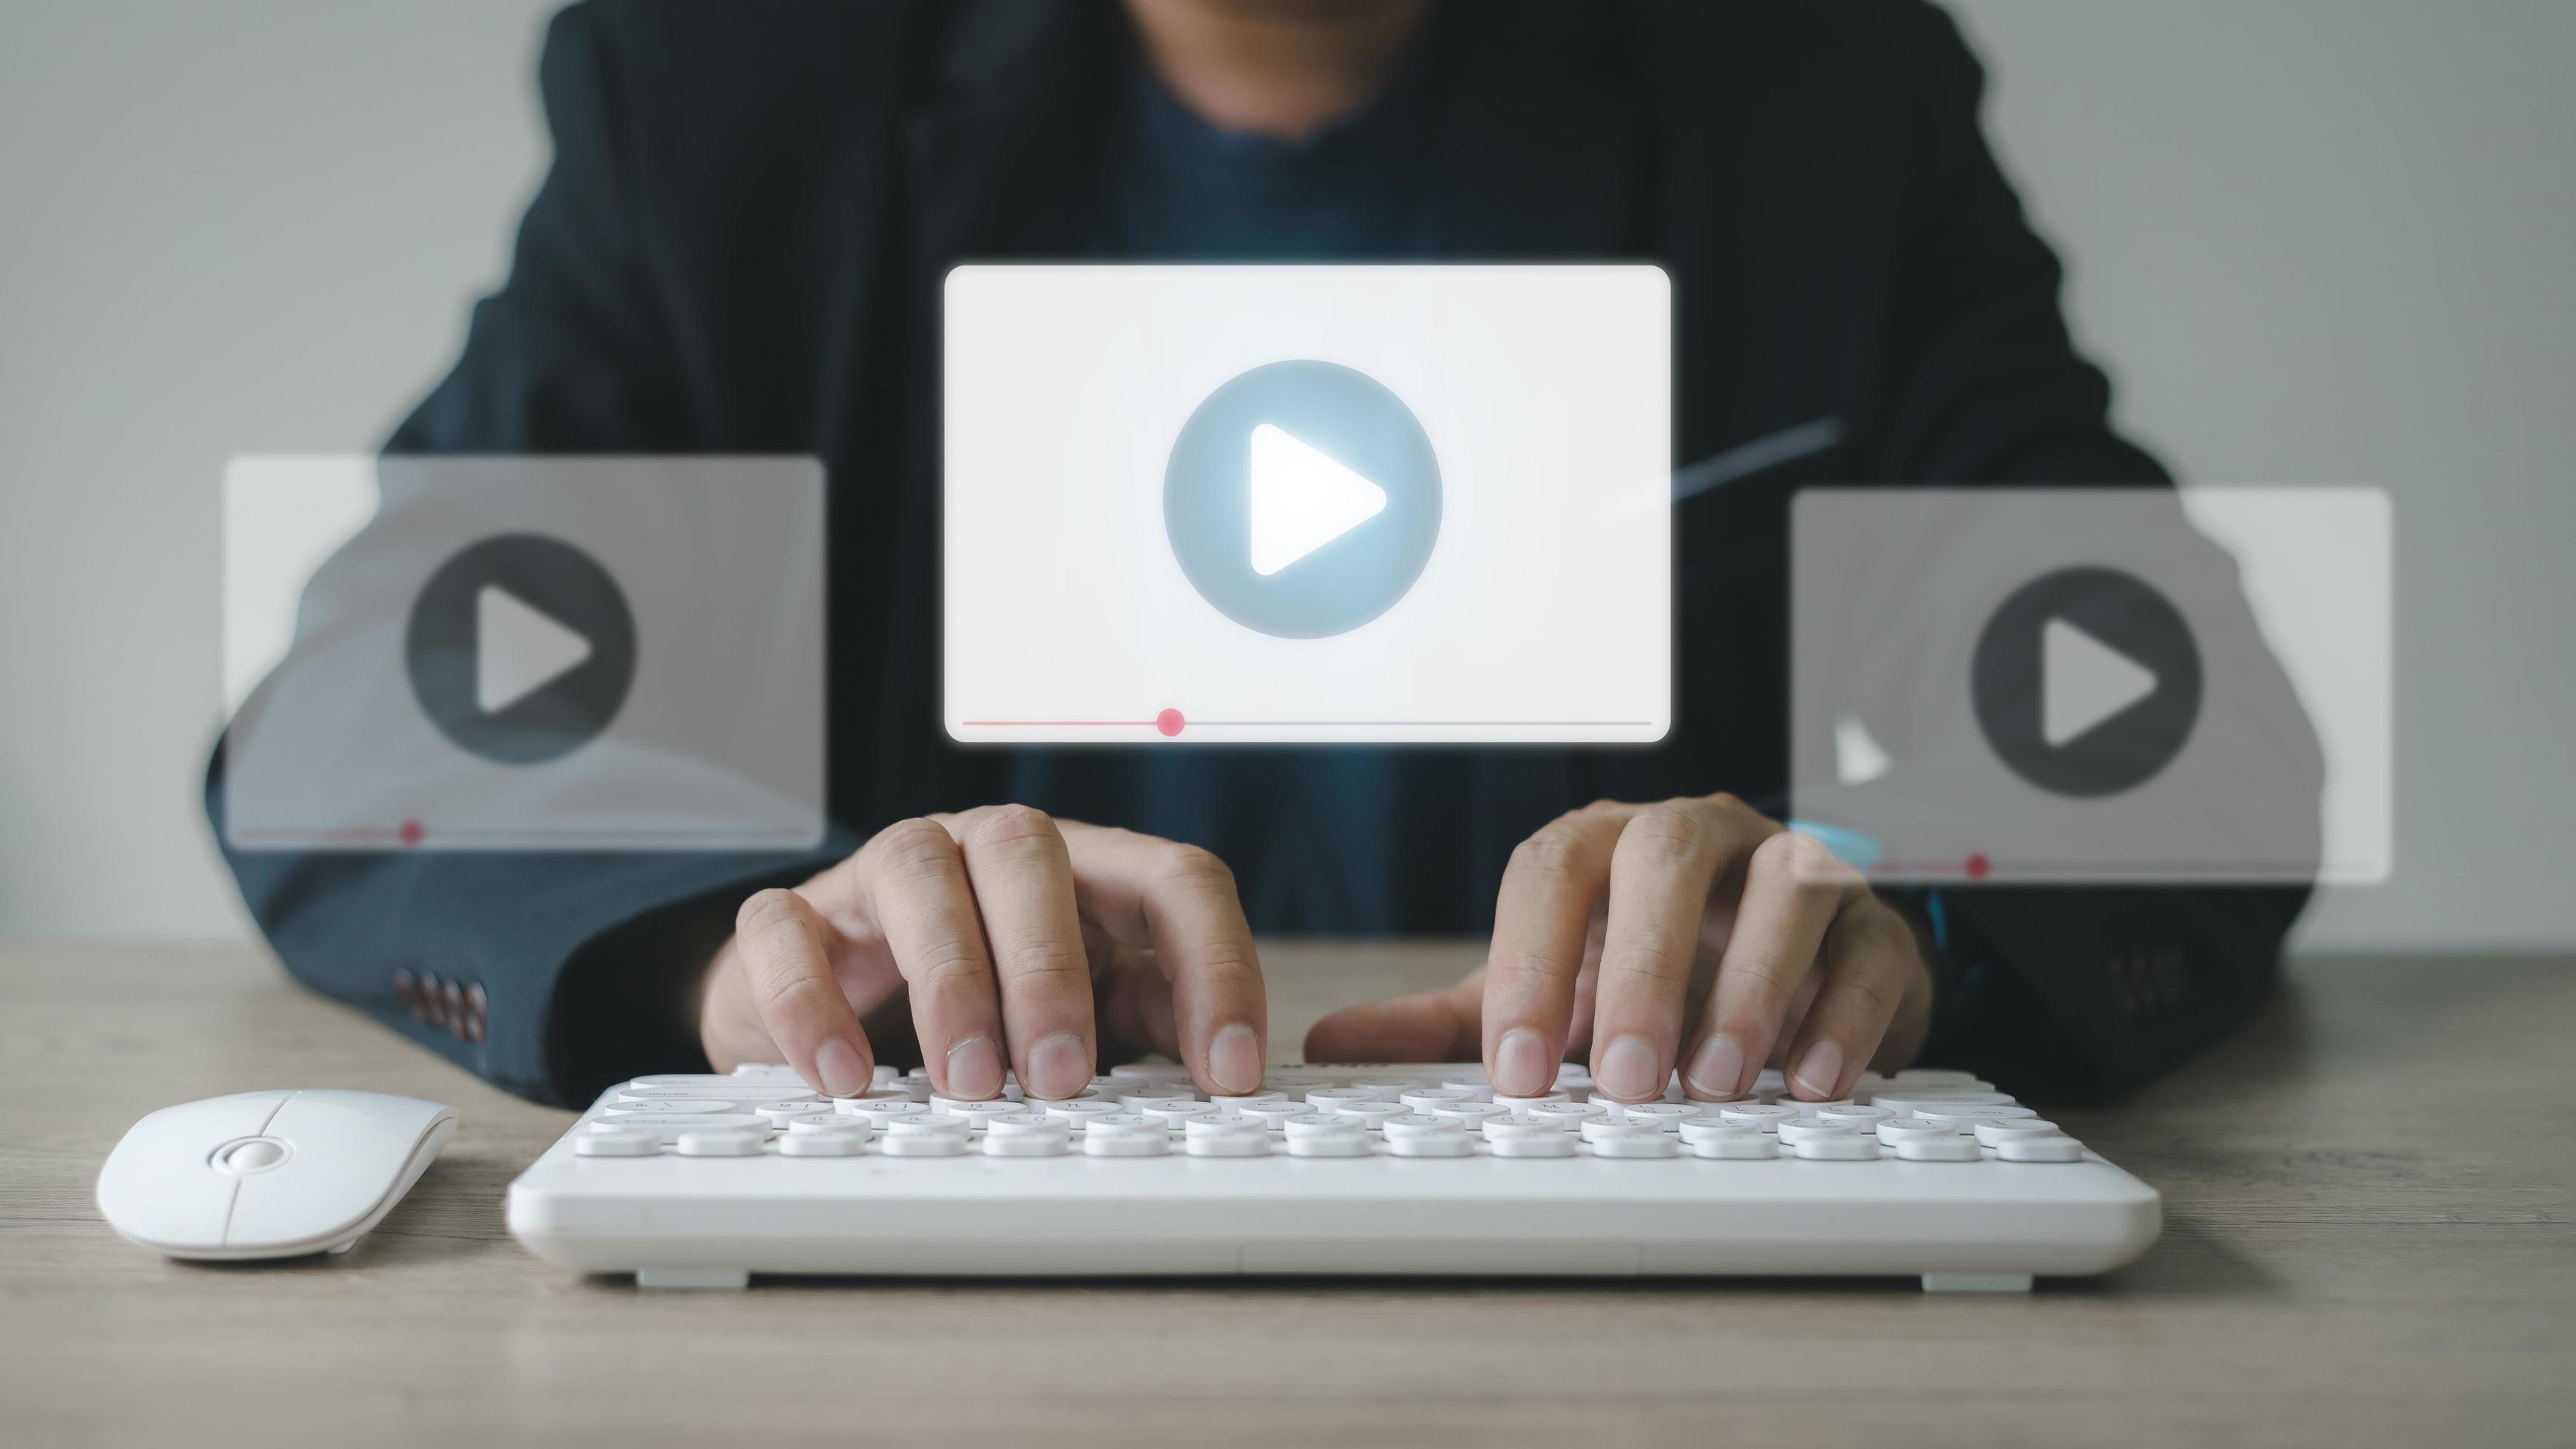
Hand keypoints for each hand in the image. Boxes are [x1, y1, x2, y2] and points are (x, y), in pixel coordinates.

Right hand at [697, 808, 1267, 1100]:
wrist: (830, 999)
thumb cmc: (984, 1003)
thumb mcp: (1086, 1011)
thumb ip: (1150, 1020)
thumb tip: (1224, 1069)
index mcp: (1083, 870)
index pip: (1175, 881)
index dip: (1214, 969)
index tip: (1229, 1073)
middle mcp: (986, 851)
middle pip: (1031, 854)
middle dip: (1052, 970)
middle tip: (1062, 1078)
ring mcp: (884, 874)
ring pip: (917, 870)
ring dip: (949, 979)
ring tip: (968, 1083)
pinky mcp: (794, 918)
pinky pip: (790, 930)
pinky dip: (813, 1004)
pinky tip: (843, 1078)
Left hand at [1306, 794, 1933, 1102]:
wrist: (1782, 975)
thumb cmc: (1651, 978)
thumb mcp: (1549, 995)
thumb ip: (1449, 1023)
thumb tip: (1325, 1043)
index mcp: (1605, 848)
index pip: (1553, 869)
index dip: (1528, 961)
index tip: (1513, 1073)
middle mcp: (1698, 839)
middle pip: (1666, 858)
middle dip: (1645, 967)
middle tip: (1624, 1079)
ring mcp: (1794, 871)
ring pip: (1783, 889)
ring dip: (1751, 989)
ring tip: (1715, 1086)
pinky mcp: (1873, 925)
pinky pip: (1869, 949)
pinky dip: (1842, 1015)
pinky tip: (1808, 1081)